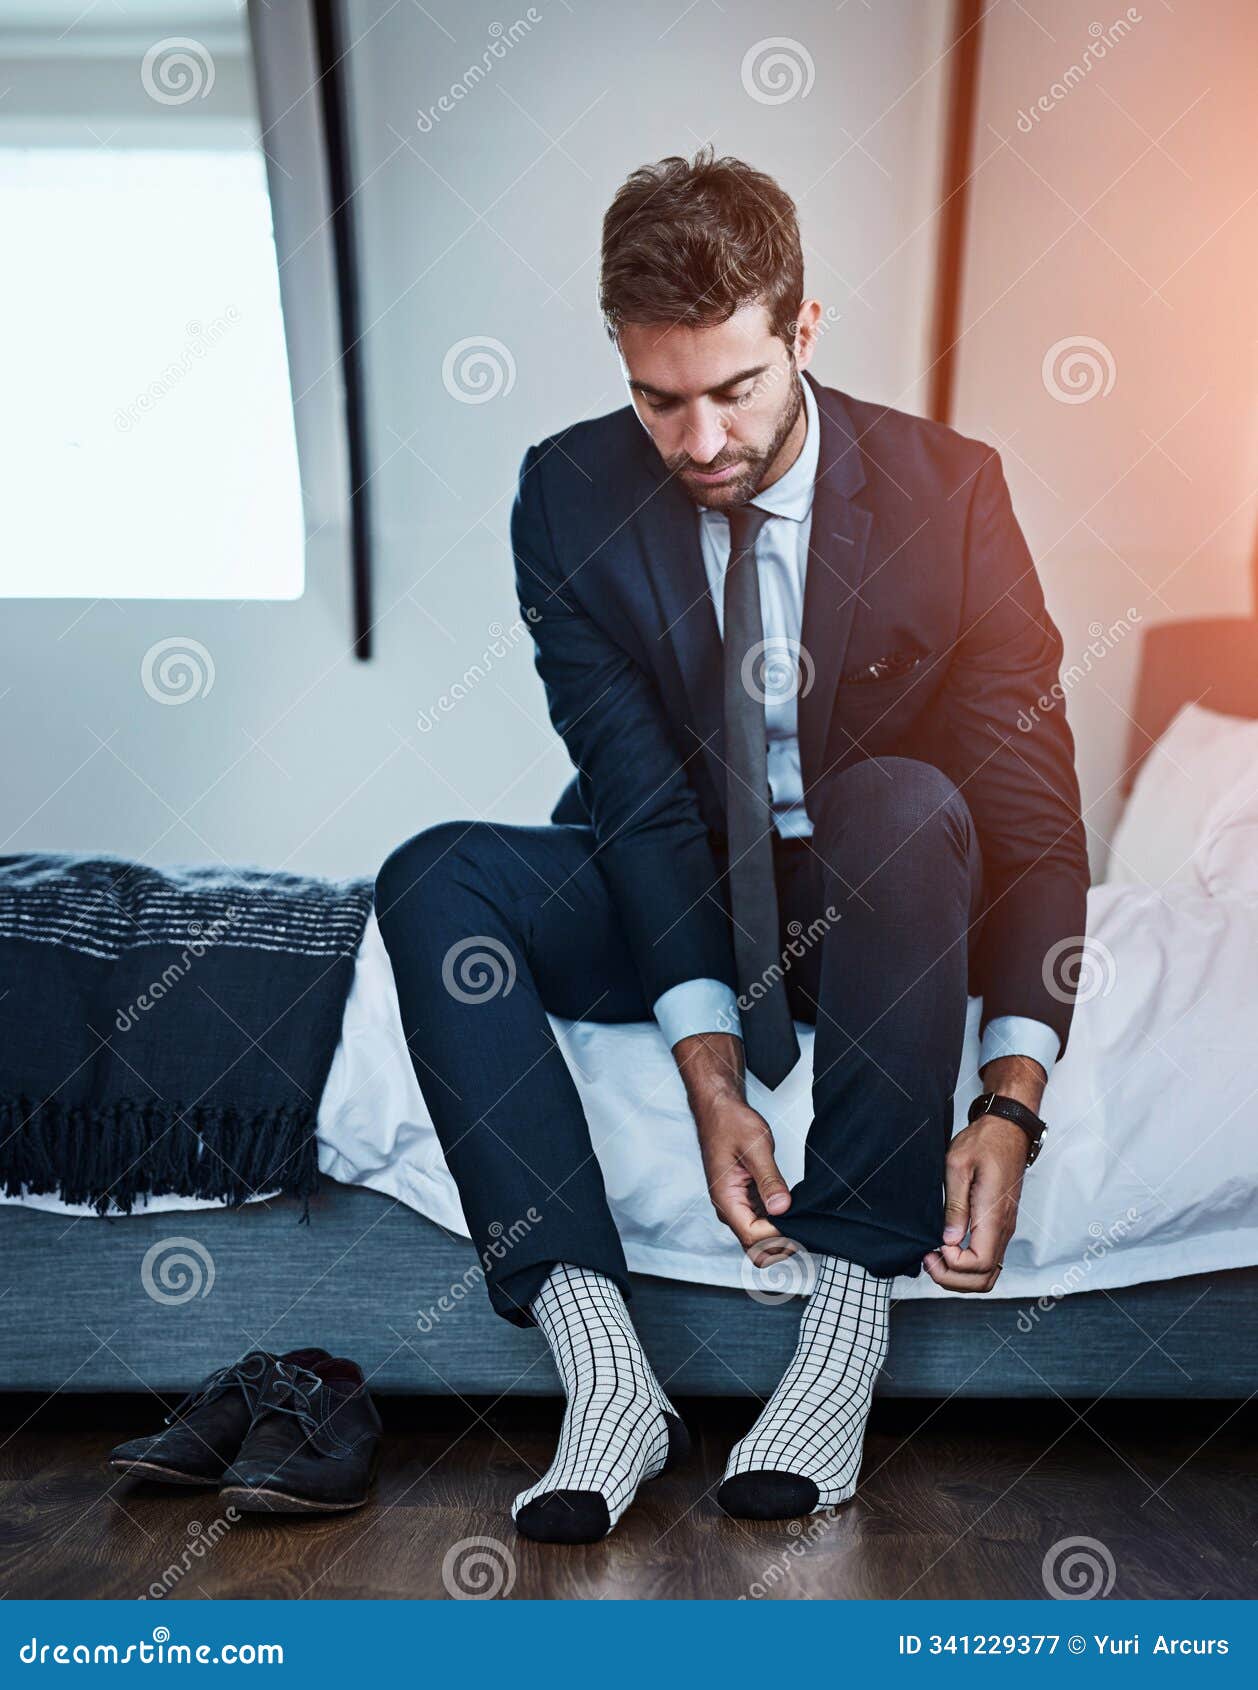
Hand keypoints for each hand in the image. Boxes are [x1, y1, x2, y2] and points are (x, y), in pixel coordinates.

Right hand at [672, 1032, 793, 1265]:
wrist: (719, 1109)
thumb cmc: (731, 1124)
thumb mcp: (756, 1148)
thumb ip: (769, 1180)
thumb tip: (782, 1208)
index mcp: (727, 1199)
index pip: (754, 1237)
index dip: (779, 1238)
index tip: (801, 1227)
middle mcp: (729, 1208)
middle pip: (755, 1246)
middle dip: (781, 1245)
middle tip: (808, 1229)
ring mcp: (737, 1205)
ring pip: (760, 1237)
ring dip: (781, 1234)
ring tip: (804, 1220)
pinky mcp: (745, 1199)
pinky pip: (762, 1221)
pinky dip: (778, 1222)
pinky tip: (794, 1210)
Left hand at [922, 1054, 1043, 1294]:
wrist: (1007, 1130)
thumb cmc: (983, 1142)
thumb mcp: (958, 1166)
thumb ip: (954, 1206)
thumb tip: (947, 1239)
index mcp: (994, 1216)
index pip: (979, 1264)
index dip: (953, 1265)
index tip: (934, 1246)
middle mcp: (1003, 1228)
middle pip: (984, 1279)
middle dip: (953, 1279)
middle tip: (928, 1259)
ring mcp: (1004, 1229)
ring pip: (988, 1274)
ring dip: (960, 1275)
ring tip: (935, 1256)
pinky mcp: (1000, 1225)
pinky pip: (988, 1259)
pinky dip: (967, 1265)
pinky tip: (946, 1248)